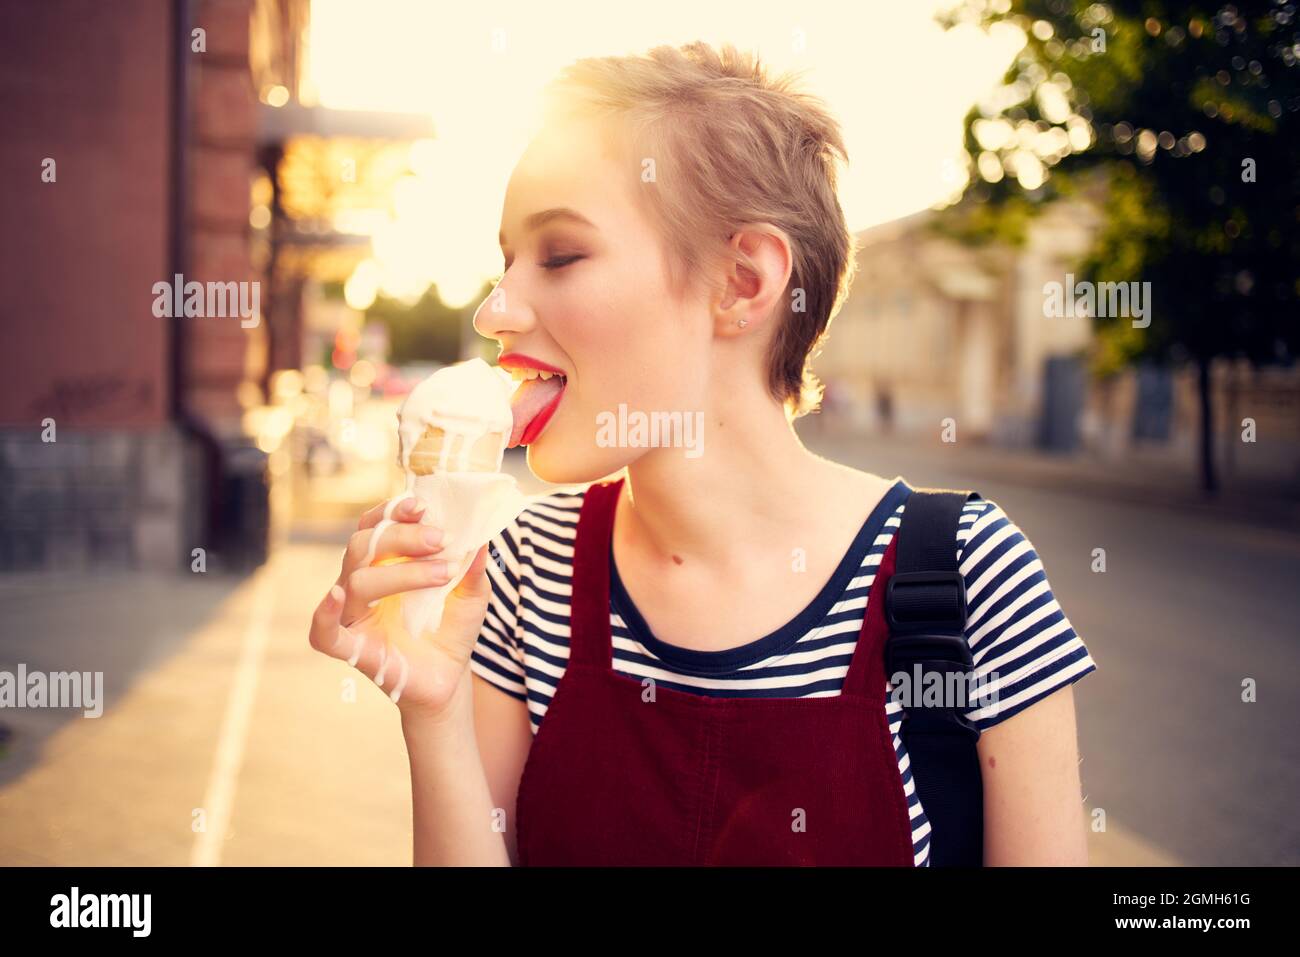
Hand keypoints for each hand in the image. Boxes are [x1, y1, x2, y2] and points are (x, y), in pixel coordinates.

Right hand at [308, 495, 494, 723]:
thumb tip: (480, 537)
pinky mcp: (352, 647)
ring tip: (442, 573)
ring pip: (357, 579)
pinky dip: (324, 611)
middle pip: (364, 545)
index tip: (423, 507)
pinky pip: (323, 631)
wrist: (449, 678)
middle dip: (403, 536)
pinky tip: (338, 594)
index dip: (393, 512)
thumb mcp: (472, 594)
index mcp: (384, 562)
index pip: (375, 525)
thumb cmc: (452, 629)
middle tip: (441, 539)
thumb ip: (473, 567)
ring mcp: (354, 614)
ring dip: (401, 572)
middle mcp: (362, 582)